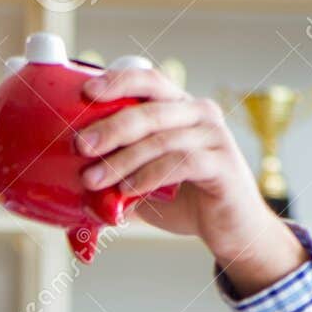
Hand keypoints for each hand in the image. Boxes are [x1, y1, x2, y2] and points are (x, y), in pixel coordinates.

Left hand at [73, 61, 282, 263]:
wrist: (234, 231)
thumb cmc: (189, 202)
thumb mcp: (147, 185)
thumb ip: (120, 177)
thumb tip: (77, 184)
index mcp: (181, 108)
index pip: (150, 81)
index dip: (118, 81)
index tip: (86, 91)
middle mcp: (201, 114)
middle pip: (150, 109)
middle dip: (111, 126)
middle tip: (80, 146)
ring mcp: (215, 137)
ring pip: (161, 139)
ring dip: (122, 160)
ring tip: (93, 180)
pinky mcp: (223, 165)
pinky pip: (181, 163)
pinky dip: (149, 176)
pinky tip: (127, 192)